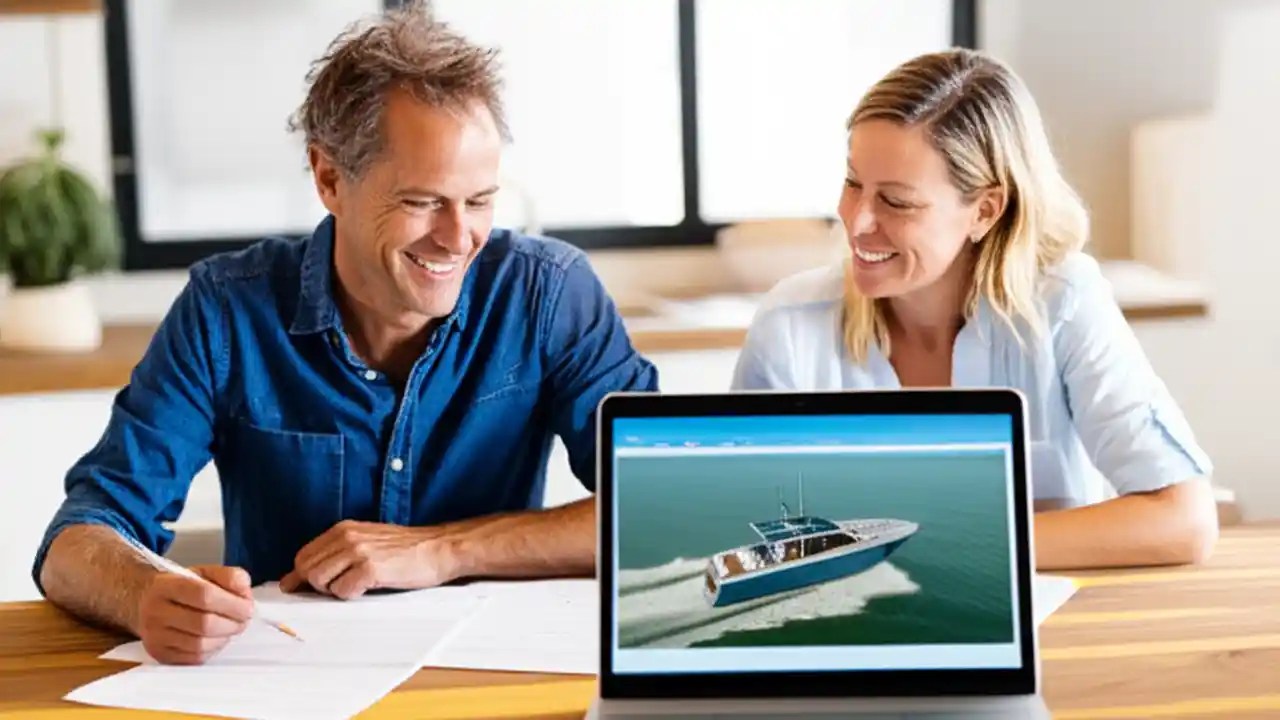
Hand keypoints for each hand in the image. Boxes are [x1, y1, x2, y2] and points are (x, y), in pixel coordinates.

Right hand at [136, 565, 253, 664]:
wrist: (146, 600)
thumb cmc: (180, 586)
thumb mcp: (204, 572)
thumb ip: (229, 576)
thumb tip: (244, 592)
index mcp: (166, 586)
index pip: (204, 595)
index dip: (232, 603)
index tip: (247, 606)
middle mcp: (155, 612)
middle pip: (204, 624)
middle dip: (233, 623)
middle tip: (244, 619)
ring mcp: (155, 636)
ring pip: (200, 645)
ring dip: (225, 637)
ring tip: (231, 627)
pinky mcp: (160, 654)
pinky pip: (194, 658)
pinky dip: (213, 649)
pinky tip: (216, 638)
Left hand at [278, 520, 459, 599]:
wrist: (439, 549)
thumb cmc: (407, 550)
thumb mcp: (367, 542)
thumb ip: (335, 554)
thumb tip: (298, 576)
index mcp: (344, 529)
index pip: (303, 555)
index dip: (300, 576)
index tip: (299, 588)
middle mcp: (347, 536)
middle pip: (306, 569)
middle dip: (317, 585)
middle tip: (340, 588)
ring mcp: (358, 551)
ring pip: (320, 581)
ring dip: (334, 591)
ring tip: (357, 586)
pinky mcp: (371, 568)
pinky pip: (342, 591)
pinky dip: (351, 596)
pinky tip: (368, 588)